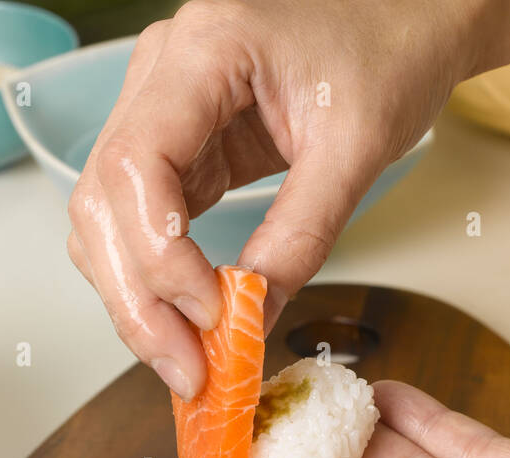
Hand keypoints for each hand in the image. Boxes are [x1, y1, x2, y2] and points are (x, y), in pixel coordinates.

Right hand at [66, 0, 481, 398]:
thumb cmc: (391, 52)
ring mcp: (159, 108)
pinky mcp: (176, 144)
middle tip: (188, 370)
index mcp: (204, 49)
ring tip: (190, 359)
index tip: (210, 314)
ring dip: (138, 299)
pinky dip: (158, 280)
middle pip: (102, 201)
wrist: (408, 19)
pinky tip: (191, 323)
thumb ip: (300, 237)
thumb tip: (249, 320)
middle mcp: (161, 72)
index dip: (158, 254)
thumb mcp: (357, 149)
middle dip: (137, 299)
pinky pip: (140, 221)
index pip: (136, 164)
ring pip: (106, 220)